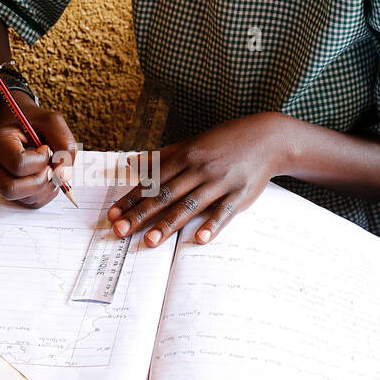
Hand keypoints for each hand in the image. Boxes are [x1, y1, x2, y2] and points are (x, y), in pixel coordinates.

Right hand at [0, 95, 77, 207]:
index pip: (18, 164)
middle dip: (40, 181)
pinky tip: (47, 177)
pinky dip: (46, 193)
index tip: (45, 148)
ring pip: (23, 199)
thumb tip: (63, 174)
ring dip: (46, 187)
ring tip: (50, 169)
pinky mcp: (8, 192)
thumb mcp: (52, 123)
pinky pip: (31, 203)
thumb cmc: (35, 125)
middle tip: (49, 167)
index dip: (40, 160)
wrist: (21, 128)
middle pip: (12, 189)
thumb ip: (64, 143)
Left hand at [107, 114, 286, 244]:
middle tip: (120, 230)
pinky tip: (199, 239)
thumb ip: (161, 156)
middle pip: (165, 195)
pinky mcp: (240, 195)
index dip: (131, 198)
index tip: (113, 213)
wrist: (267, 137)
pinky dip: (212, 225)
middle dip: (140, 213)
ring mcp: (220, 182)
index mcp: (184, 156)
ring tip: (149, 241)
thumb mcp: (192, 143)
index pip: (152, 181)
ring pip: (189, 205)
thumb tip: (131, 162)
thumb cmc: (224, 142)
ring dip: (168, 224)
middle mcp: (199, 169)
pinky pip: (223, 212)